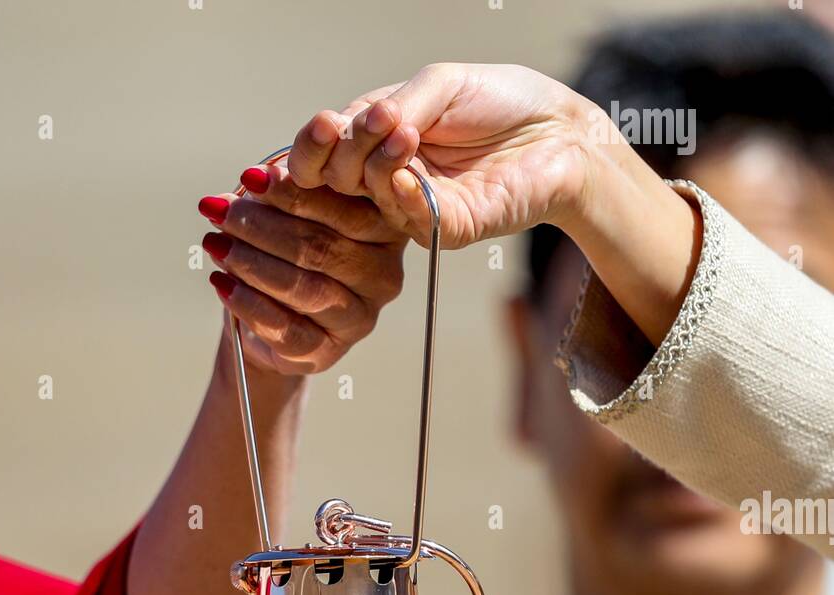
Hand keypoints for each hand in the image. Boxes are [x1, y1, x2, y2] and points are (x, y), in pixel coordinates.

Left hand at [198, 166, 405, 373]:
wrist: (277, 317)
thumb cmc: (290, 250)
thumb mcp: (289, 210)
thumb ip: (281, 190)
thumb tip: (254, 179)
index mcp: (386, 229)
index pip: (343, 208)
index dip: (292, 191)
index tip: (249, 176)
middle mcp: (384, 275)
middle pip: (321, 248)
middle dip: (262, 227)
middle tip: (220, 212)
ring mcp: (360, 318)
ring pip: (305, 288)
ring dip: (252, 263)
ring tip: (215, 244)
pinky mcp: (330, 351)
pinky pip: (288, 329)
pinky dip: (249, 304)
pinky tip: (221, 284)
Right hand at [287, 64, 591, 248]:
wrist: (560, 130)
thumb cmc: (502, 103)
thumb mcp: (438, 85)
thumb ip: (393, 106)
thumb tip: (349, 129)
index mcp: (378, 142)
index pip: (325, 154)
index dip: (313, 145)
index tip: (325, 124)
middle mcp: (390, 179)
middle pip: (337, 178)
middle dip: (347, 149)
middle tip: (380, 121)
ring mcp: (416, 208)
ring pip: (370, 198)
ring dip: (376, 163)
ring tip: (404, 132)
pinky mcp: (447, 229)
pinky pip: (410, 219)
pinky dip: (400, 193)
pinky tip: (406, 168)